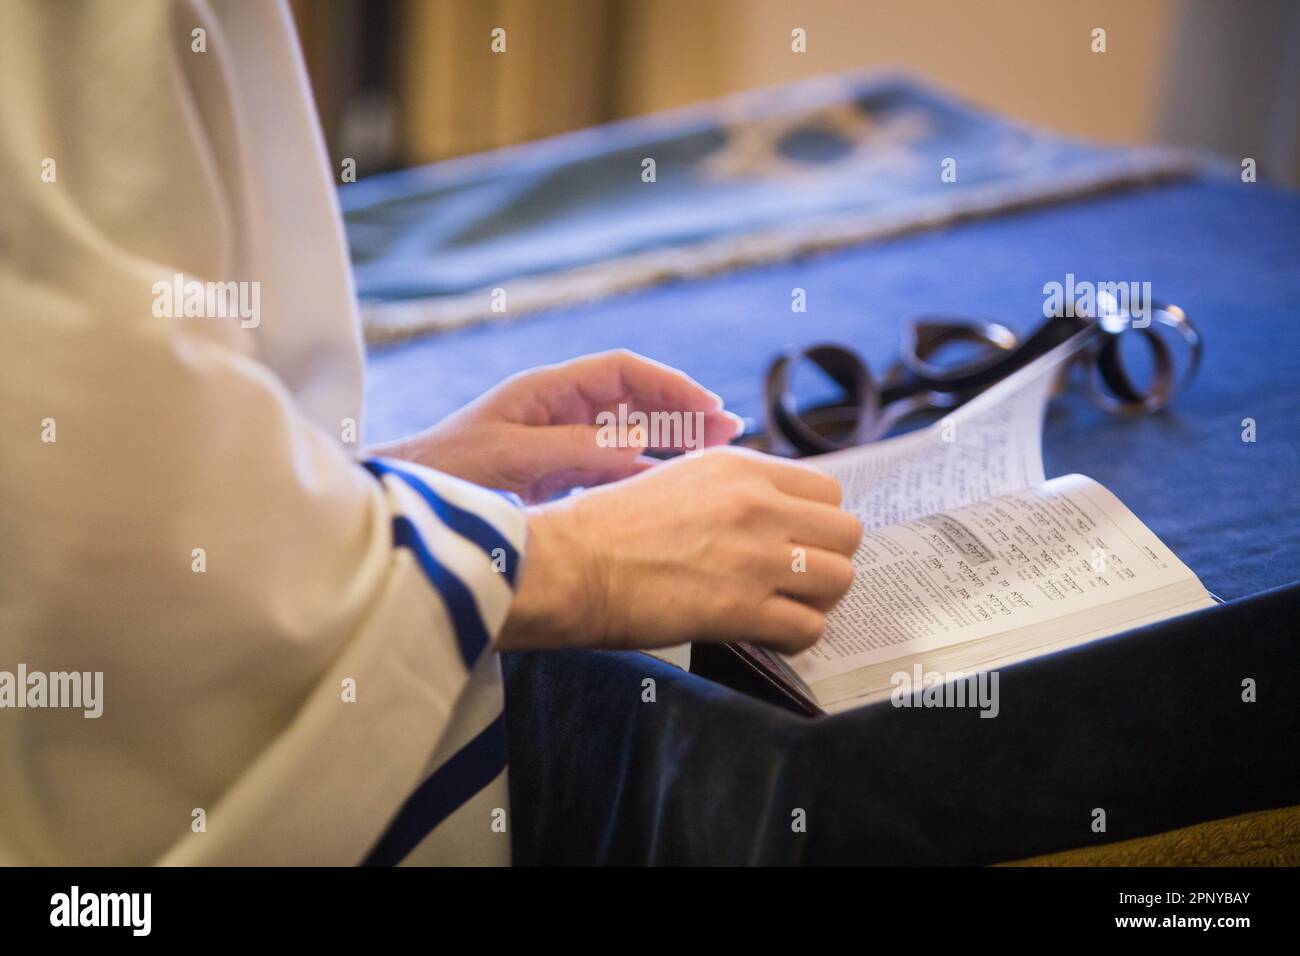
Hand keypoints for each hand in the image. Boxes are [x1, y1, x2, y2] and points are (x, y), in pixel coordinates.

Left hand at [368, 350, 743, 502]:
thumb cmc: (445, 472)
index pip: (622, 372)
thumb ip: (574, 450)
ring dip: (672, 444)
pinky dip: (646, 475)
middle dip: (684, 412)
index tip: (709, 406)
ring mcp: (559, 446)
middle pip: (635, 401)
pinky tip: (673, 488)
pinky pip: (612, 471)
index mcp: (546, 391)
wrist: (405, 507)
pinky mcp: (556, 480)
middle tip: (731, 432)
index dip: (670, 384)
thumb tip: (638, 449)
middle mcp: (558, 413)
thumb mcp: (510, 457)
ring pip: (630, 437)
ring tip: (717, 457)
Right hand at [498, 446, 862, 654]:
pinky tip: (768, 634)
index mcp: (741, 467)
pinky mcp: (741, 609)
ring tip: (784, 607)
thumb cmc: (606, 527)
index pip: (827, 490)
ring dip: (817, 598)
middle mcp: (758, 505)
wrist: (568, 565)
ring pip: (840, 578)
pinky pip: (809, 627)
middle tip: (797, 578)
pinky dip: (795, 636)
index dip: (815, 522)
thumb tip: (770, 514)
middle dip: (826, 558)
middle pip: (846, 531)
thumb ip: (731, 490)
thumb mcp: (678, 479)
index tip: (796, 541)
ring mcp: (755, 557)